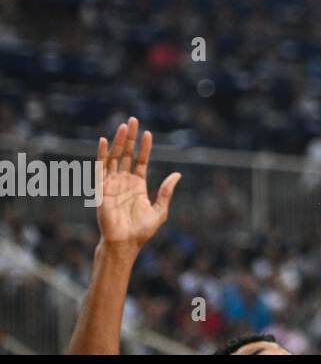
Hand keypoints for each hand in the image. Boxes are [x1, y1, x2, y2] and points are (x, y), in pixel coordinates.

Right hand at [96, 118, 180, 251]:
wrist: (125, 243)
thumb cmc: (141, 231)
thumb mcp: (160, 210)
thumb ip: (167, 191)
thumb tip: (177, 174)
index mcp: (138, 185)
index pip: (141, 161)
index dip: (144, 148)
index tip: (149, 133)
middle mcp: (124, 182)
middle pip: (127, 155)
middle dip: (130, 138)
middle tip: (134, 120)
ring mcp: (113, 184)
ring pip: (115, 157)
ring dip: (119, 141)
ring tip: (124, 126)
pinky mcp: (102, 189)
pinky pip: (100, 168)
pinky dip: (102, 154)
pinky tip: (105, 141)